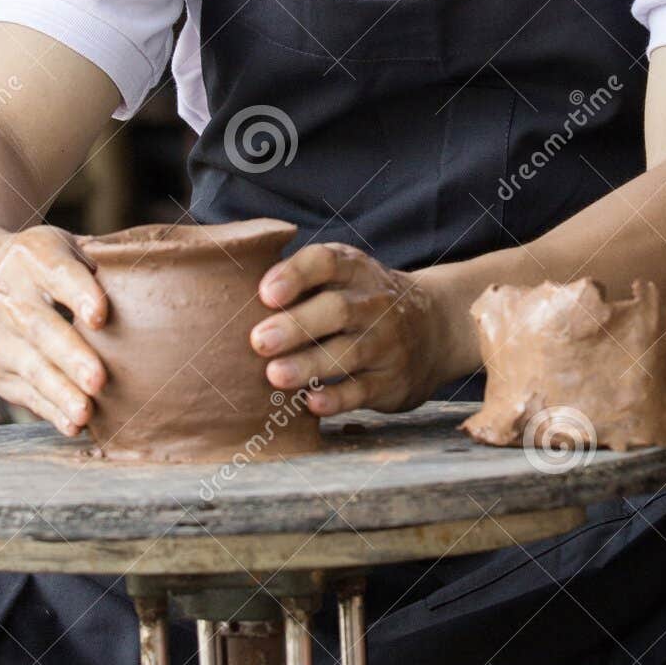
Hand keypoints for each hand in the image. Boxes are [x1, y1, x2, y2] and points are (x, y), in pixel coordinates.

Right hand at [0, 225, 108, 436]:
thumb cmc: (41, 263)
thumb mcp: (64, 245)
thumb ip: (102, 259)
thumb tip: (156, 277)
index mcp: (32, 256)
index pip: (56, 272)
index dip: (78, 293)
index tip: (100, 315)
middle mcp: (8, 295)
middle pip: (39, 327)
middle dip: (70, 355)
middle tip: (99, 378)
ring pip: (30, 366)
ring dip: (59, 391)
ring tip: (85, 412)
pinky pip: (24, 392)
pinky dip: (49, 409)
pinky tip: (72, 424)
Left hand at [249, 243, 447, 415]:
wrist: (436, 326)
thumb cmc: (363, 300)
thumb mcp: (345, 274)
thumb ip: (300, 276)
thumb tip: (229, 289)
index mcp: (355, 270)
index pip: (327, 262)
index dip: (296, 275)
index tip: (265, 293)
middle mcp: (374, 302)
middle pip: (337, 309)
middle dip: (296, 325)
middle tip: (258, 340)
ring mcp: (387, 342)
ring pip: (349, 352)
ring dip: (310, 364)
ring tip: (274, 375)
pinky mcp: (392, 380)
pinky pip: (363, 390)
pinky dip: (337, 398)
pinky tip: (310, 402)